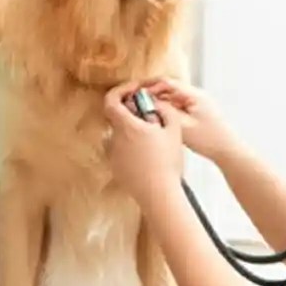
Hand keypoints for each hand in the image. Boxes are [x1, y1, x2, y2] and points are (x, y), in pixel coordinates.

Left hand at [103, 82, 184, 208]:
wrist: (159, 194)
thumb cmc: (167, 162)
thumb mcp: (174, 130)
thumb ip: (164, 110)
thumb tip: (156, 104)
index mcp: (127, 126)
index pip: (111, 100)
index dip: (120, 91)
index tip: (134, 91)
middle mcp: (115, 139)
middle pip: (117, 117)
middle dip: (132, 113)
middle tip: (151, 118)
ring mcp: (113, 154)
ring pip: (120, 134)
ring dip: (132, 131)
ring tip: (152, 139)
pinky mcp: (115, 167)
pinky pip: (121, 150)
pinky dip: (131, 147)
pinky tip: (148, 155)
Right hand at [138, 78, 238, 161]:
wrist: (228, 151)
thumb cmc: (210, 140)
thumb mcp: (183, 126)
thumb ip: (165, 112)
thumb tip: (149, 103)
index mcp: (194, 95)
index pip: (167, 82)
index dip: (150, 86)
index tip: (137, 92)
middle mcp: (196, 95)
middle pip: (169, 88)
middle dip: (153, 93)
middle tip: (137, 101)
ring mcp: (198, 103)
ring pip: (173, 98)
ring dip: (160, 102)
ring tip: (146, 110)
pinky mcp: (198, 112)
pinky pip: (178, 106)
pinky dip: (168, 110)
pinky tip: (159, 119)